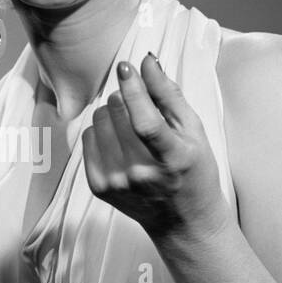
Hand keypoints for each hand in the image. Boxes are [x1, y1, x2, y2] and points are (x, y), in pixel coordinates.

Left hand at [81, 53, 231, 247]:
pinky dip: (100, 132)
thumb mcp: (194, 131)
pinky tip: (118, 142)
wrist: (183, 220)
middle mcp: (142, 174)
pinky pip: (87, 138)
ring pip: (98, 121)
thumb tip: (147, 61)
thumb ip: (169, 94)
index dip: (133, 89)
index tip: (126, 67)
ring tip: (130, 126)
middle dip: (125, 97)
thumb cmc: (194, 170)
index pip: (145, 120)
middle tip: (138, 104)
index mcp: (173, 158)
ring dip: (112, 113)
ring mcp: (117, 183)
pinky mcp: (99, 188)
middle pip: (117, 113)